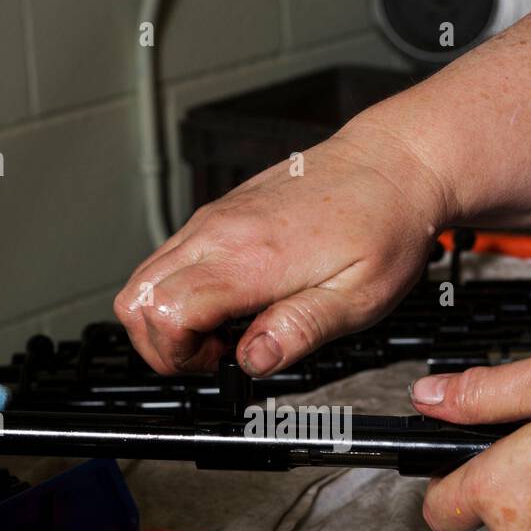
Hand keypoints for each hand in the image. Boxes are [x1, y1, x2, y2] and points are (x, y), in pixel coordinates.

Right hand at [113, 124, 449, 375]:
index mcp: (250, 259)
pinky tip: (229, 302)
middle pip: (136, 299)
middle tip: (214, 356)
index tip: (218, 363)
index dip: (179, 355)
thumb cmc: (384, 227)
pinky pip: (168, 258)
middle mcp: (219, 233)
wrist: (394, 166)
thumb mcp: (358, 298)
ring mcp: (213, 220)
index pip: (164, 313)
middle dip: (162, 344)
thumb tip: (252, 361)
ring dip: (167, 318)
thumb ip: (299, 331)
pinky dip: (179, 292)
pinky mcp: (218, 214)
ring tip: (223, 332)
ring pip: (144, 277)